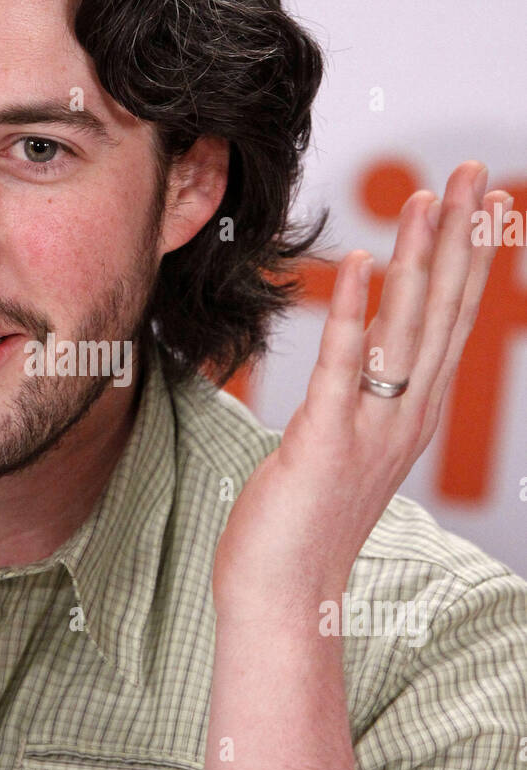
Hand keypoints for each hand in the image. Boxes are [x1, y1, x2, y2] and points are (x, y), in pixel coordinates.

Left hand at [212, 160, 511, 617]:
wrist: (287, 597)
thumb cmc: (306, 523)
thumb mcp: (349, 446)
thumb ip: (367, 395)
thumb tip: (367, 347)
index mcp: (415, 414)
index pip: (451, 320)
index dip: (469, 257)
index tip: (482, 202)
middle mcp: (409, 417)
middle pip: (445, 311)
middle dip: (461, 237)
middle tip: (475, 172)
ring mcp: (374, 429)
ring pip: (408, 328)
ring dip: (421, 258)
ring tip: (431, 197)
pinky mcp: (328, 441)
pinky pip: (347, 364)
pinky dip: (358, 311)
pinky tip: (368, 262)